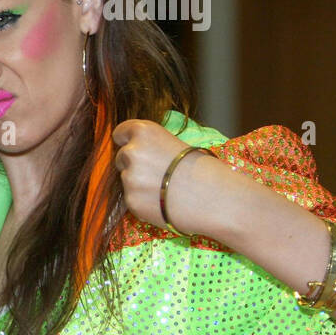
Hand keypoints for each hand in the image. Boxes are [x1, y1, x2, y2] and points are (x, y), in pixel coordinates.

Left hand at [113, 118, 222, 234]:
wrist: (215, 197)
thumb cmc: (203, 169)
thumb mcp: (178, 145)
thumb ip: (152, 145)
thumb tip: (137, 149)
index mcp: (144, 132)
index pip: (120, 133)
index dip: (126, 141)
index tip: (130, 147)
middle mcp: (132, 152)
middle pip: (121, 157)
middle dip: (134, 165)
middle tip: (158, 173)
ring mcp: (129, 177)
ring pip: (127, 180)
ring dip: (139, 185)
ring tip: (166, 190)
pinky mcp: (131, 200)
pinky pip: (132, 199)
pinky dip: (144, 202)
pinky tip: (165, 202)